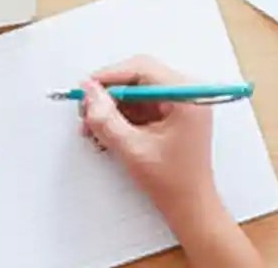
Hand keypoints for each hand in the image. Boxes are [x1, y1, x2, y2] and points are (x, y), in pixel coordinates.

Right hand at [79, 56, 213, 217]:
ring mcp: (179, 104)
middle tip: (87, 111)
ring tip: (93, 127)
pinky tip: (105, 132)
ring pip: (135, 93)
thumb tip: (89, 90)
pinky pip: (139, 106)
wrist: (190, 208)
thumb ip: (106, 118)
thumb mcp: (132, 149)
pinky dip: (120, 117)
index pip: (142, 69)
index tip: (87, 89)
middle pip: (137, 78)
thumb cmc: (172, 183)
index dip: (110, 76)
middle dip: (108, 95)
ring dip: (111, 108)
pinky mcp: (171, 115)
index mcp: (186, 97)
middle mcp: (186, 94)